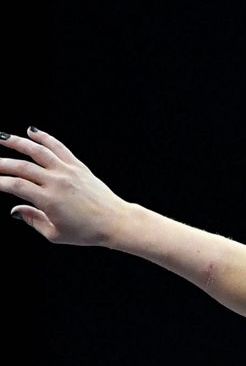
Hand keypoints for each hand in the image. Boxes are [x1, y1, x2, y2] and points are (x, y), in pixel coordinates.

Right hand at [1, 127, 130, 244]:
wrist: (115, 222)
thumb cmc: (86, 232)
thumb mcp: (56, 234)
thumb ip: (32, 220)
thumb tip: (14, 210)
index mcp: (48, 200)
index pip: (15, 186)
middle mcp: (56, 182)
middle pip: (22, 167)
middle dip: (2, 164)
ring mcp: (67, 171)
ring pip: (38, 151)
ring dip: (17, 142)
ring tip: (2, 138)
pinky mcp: (78, 166)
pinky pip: (58, 147)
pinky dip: (44, 137)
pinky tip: (31, 131)